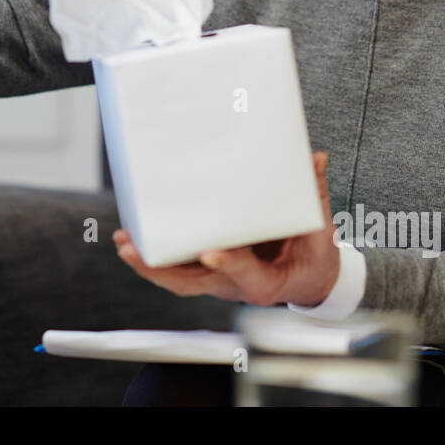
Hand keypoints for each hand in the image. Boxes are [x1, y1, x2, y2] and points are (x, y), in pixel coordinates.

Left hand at [113, 151, 339, 306]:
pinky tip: (134, 240)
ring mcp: (218, 282)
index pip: (248, 276)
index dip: (230, 265)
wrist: (307, 279)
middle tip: (132, 248)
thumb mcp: (320, 230)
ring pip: (177, 280)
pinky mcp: (207, 273)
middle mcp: (236, 286)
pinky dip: (155, 258)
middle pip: (192, 284)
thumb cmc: (311, 255)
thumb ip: (313, 193)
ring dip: (148, 264)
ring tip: (124, 241)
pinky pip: (177, 270)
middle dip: (159, 269)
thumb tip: (315, 158)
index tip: (212, 252)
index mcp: (268, 280)